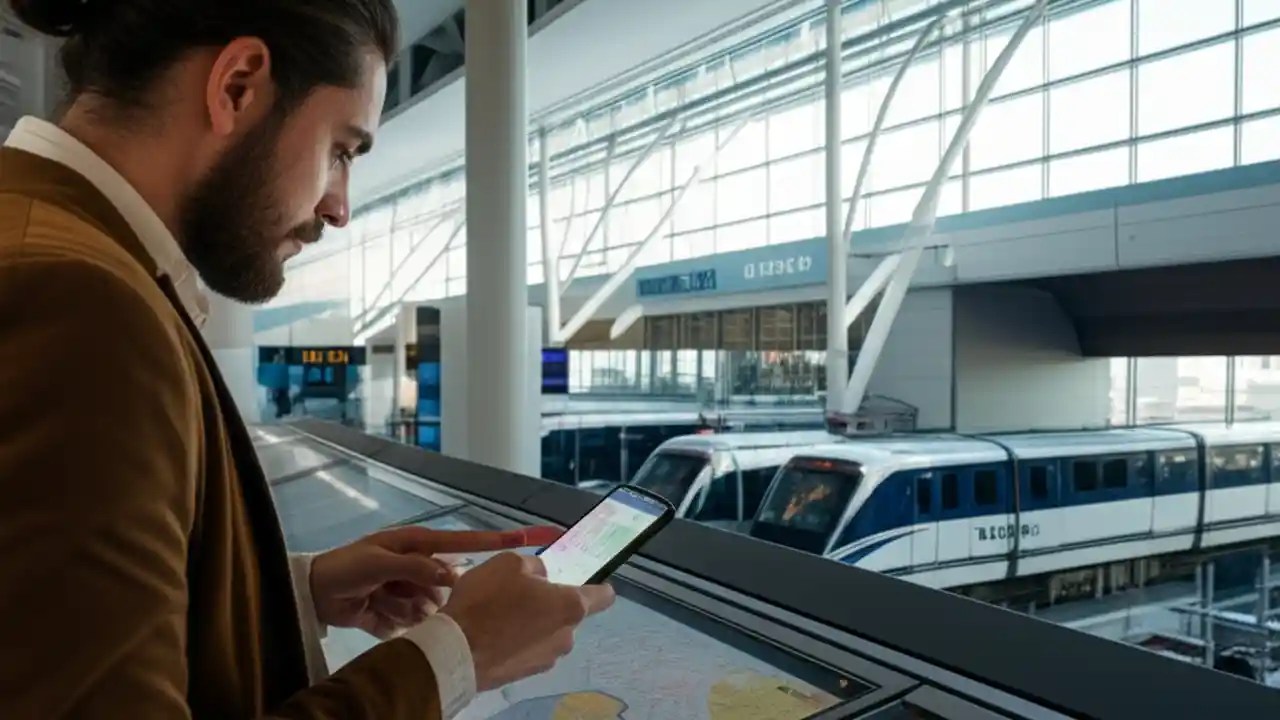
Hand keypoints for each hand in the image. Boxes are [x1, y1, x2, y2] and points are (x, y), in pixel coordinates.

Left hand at [309, 525, 559, 638]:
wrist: (314, 595)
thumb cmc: (345, 568)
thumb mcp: (377, 562)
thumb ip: (417, 567)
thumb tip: (454, 574)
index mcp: (420, 546)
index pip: (467, 543)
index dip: (498, 540)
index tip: (529, 538)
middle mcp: (422, 567)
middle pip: (449, 585)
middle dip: (425, 593)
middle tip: (393, 590)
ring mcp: (414, 592)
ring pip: (434, 608)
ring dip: (408, 609)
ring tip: (378, 600)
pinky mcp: (405, 616)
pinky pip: (417, 624)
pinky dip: (398, 621)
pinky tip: (376, 611)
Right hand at [441, 552, 615, 690]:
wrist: (455, 651)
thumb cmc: (488, 600)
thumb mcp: (510, 563)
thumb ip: (536, 568)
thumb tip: (542, 578)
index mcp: (571, 606)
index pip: (604, 596)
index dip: (600, 586)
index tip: (593, 581)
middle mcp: (566, 636)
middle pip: (569, 614)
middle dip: (552, 603)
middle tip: (523, 592)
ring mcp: (547, 659)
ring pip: (548, 632)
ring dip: (535, 623)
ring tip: (502, 614)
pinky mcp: (526, 673)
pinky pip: (530, 648)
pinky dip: (519, 640)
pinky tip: (495, 632)